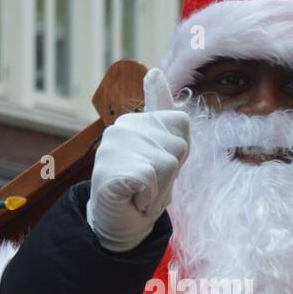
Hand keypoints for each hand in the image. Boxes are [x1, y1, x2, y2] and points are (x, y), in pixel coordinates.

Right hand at [87, 69, 190, 252]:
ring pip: (168, 164)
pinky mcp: (111, 169)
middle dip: (172, 174)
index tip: (159, 168)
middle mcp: (122, 128)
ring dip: (161, 189)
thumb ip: (161, 111)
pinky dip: (148, 199)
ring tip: (141, 193)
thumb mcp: (162, 150)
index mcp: (135, 121)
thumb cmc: (143, 189)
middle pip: (179, 146)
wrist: (118, 224)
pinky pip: (152, 180)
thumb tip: (155, 69)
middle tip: (149, 186)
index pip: (181, 124)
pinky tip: (133, 200)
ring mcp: (114, 147)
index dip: (179, 154)